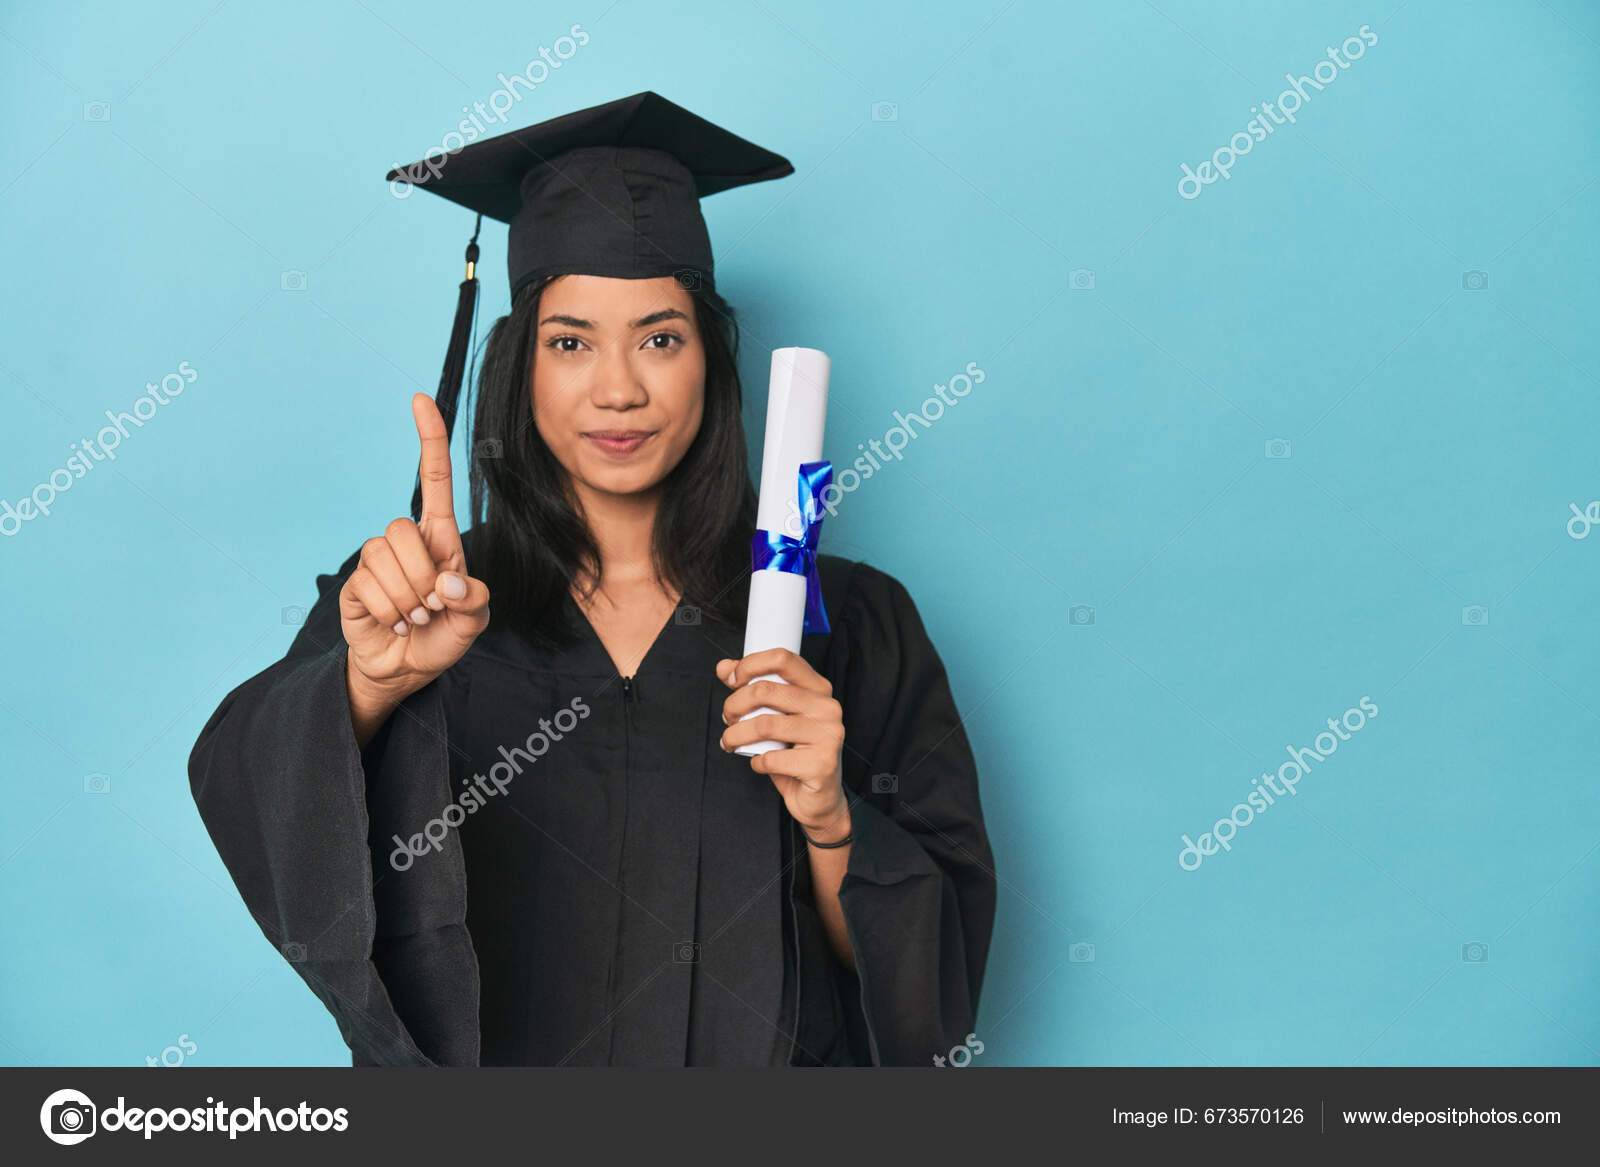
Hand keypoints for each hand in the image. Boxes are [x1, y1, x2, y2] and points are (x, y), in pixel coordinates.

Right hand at [339, 394, 490, 709]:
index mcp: (440, 538)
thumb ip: (474, 601)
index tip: (421, 399)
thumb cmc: (443, 637)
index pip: (434, 481)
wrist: (407, 670)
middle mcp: (406, 542)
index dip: (430, 440)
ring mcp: (377, 561)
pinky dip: (389, 614)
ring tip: (414, 618)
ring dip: (407, 599)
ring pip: (383, 557)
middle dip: (423, 576)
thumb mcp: (474, 622)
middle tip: (432, 607)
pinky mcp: (355, 584)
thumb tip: (446, 584)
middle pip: (402, 529)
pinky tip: (394, 624)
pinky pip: (369, 588)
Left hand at [717, 649, 849, 842]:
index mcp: (818, 688)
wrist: (819, 798)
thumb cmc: (796, 752)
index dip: (750, 665)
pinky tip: (758, 763)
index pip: (782, 659)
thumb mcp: (776, 715)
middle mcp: (827, 707)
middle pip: (766, 690)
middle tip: (727, 718)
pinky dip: (756, 762)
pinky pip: (772, 758)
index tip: (731, 679)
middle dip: (734, 704)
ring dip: (736, 735)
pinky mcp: (821, 764)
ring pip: (764, 725)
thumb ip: (752, 689)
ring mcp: (828, 735)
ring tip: (730, 742)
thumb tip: (724, 667)